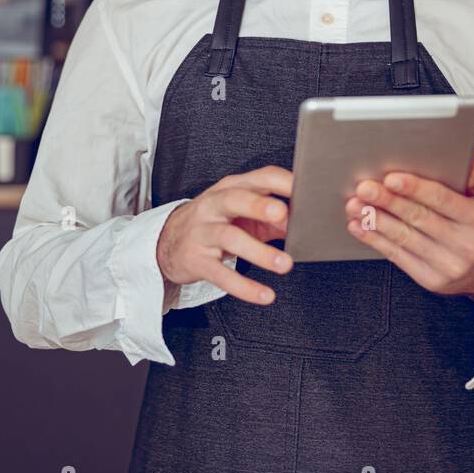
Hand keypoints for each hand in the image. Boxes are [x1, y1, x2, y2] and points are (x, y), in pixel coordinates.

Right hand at [157, 165, 293, 304]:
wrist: (168, 241)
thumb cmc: (216, 223)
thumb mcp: (244, 213)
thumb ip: (275, 218)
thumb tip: (305, 226)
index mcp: (232, 187)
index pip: (260, 177)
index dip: (282, 183)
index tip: (305, 191)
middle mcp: (214, 205)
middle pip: (237, 199)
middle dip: (259, 206)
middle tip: (283, 215)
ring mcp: (203, 232)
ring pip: (230, 238)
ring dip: (259, 252)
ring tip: (284, 264)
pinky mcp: (197, 260)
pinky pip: (221, 275)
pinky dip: (244, 286)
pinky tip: (264, 294)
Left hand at [344, 149, 473, 299]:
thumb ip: (473, 177)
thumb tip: (465, 156)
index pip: (443, 200)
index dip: (415, 189)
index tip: (392, 178)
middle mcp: (464, 244)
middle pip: (418, 218)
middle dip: (388, 201)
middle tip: (365, 187)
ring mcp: (446, 265)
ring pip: (404, 238)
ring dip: (376, 220)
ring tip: (357, 205)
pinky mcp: (430, 279)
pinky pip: (398, 257)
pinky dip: (376, 240)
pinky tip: (361, 227)